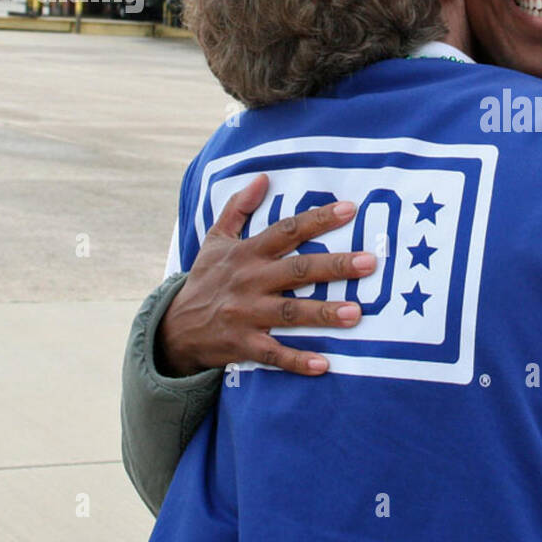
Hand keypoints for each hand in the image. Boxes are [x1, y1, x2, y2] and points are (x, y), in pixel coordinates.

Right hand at [156, 174, 377, 376]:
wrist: (173, 328)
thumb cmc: (205, 280)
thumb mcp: (215, 240)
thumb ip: (238, 208)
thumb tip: (261, 177)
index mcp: (247, 253)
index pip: (286, 231)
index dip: (317, 219)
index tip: (349, 209)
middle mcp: (249, 281)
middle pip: (297, 270)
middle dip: (334, 266)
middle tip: (369, 263)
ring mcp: (246, 314)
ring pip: (290, 313)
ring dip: (323, 314)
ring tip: (356, 313)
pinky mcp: (243, 345)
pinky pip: (273, 355)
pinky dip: (297, 361)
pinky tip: (324, 364)